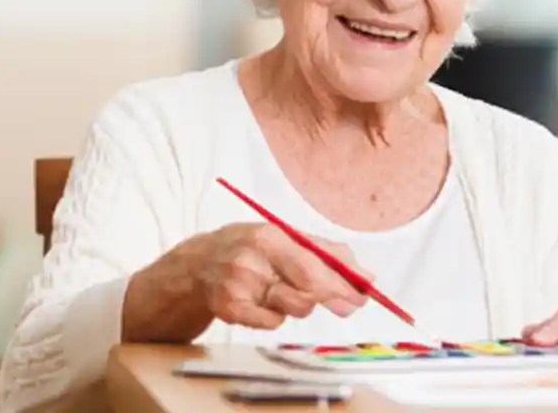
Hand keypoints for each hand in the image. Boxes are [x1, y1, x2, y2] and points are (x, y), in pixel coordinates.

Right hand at [124, 223, 369, 341]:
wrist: (191, 267)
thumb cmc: (247, 250)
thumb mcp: (281, 237)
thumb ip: (325, 251)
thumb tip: (366, 276)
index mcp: (269, 234)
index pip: (315, 260)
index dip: (345, 279)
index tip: (366, 291)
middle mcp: (251, 257)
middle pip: (308, 288)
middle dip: (333, 297)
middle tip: (348, 303)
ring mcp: (237, 285)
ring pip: (294, 308)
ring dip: (299, 304)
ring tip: (284, 291)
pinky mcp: (228, 309)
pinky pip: (272, 323)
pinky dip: (275, 317)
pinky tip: (263, 303)